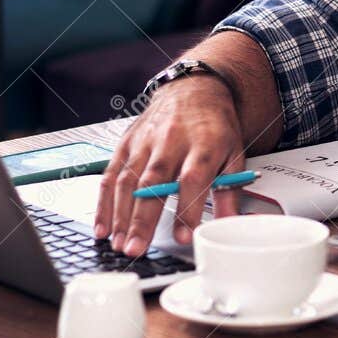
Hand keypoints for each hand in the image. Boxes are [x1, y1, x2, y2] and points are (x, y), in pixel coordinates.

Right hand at [95, 76, 247, 255]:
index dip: (186, 210)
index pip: (192, 179)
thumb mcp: (235, 153)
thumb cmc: (215, 125)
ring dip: (120, 215)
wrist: (194, 89)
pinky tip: (103, 226)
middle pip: (153, 183)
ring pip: (128, 181)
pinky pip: (111, 174)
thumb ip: (230, 189)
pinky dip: (103, 202)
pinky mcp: (127, 143)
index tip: (183, 236)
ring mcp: (145, 142)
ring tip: (119, 244)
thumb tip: (229, 223)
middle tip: (137, 248)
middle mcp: (171, 142)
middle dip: (142, 219)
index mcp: (203, 145)